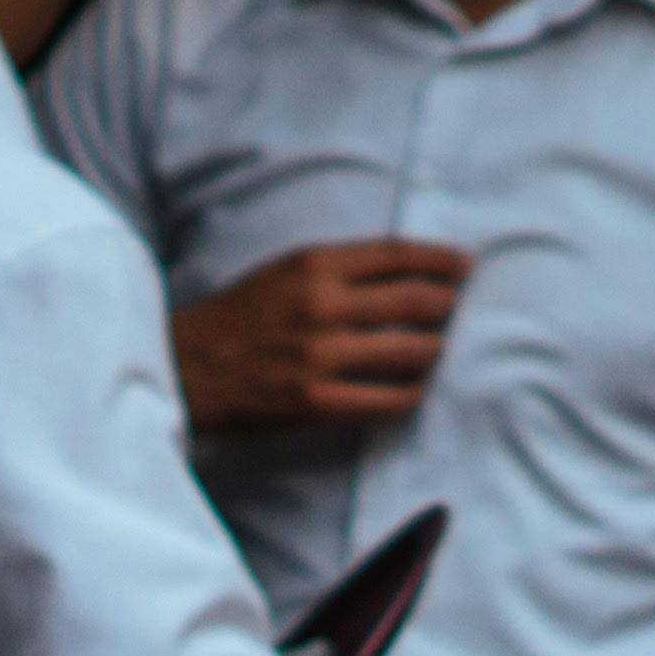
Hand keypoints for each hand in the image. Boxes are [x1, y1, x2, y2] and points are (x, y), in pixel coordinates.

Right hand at [170, 237, 471, 431]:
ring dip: (437, 352)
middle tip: (461, 313)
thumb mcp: (284, 271)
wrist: (187, 368)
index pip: (398, 255)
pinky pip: (389, 400)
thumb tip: (407, 273)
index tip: (467, 268)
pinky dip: (412, 394)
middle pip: (417, 302)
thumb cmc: (239, 317)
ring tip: (440, 351)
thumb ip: (340, 269)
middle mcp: (322, 305)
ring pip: (413, 352)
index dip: (443, 260)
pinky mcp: (316, 401)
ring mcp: (321, 356)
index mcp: (313, 264)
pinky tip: (415, 390)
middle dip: (450, 307)